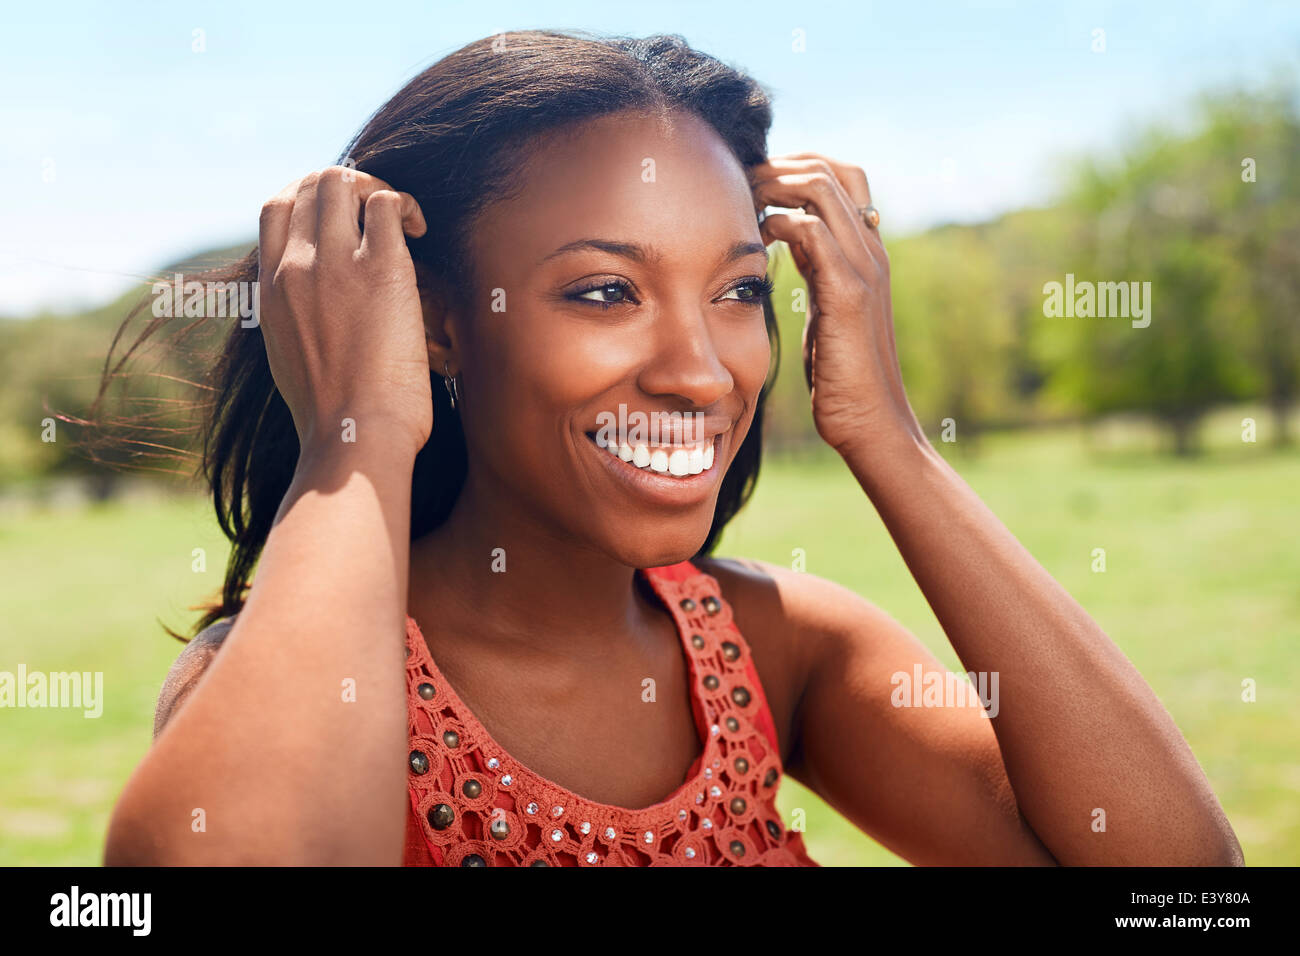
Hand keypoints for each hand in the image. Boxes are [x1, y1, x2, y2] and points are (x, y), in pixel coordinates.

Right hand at [257, 166, 430, 457]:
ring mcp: (335, 265)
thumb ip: (296, 322)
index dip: (311, 196)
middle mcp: (296, 268)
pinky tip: (420, 231)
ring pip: (343, 182)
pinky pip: (386, 205)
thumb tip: (312, 316)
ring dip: (377, 189)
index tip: (343, 217)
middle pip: (311, 185)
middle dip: (350, 187)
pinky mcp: (381, 270)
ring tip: (403, 222)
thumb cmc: (335, 418)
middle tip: (381, 216)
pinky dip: (406, 205)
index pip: (275, 208)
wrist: (353, 438)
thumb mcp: (292, 360)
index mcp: (270, 290)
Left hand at [750, 153, 923, 456]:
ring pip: (821, 187)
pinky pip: (811, 230)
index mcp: (865, 251)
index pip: (839, 175)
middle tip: (739, 186)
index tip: (753, 185)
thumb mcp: (826, 305)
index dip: (794, 167)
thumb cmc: (842, 375)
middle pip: (831, 168)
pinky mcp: (848, 294)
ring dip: (773, 184)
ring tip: (741, 202)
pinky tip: (754, 239)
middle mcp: (871, 250)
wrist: (871, 424)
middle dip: (778, 165)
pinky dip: (777, 222)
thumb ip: (815, 267)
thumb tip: (787, 236)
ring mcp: (864, 268)